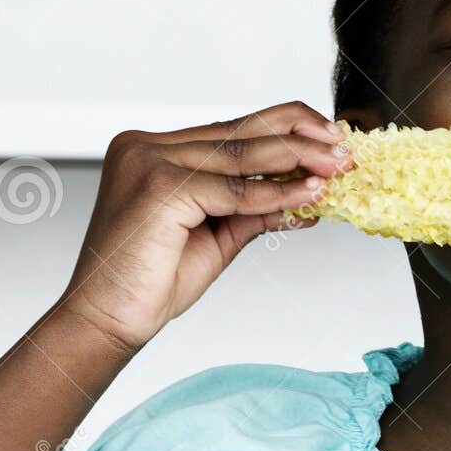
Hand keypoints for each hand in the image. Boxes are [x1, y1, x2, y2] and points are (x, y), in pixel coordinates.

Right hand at [59, 102, 349, 350]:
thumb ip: (254, 209)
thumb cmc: (151, 281)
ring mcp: (148, 161)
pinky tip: (308, 195)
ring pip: (239, 155)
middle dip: (299, 138)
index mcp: (155, 150)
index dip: (285, 131)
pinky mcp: (156, 187)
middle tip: (343, 149)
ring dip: (296, 161)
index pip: (232, 130)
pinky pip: (230, 190)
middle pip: (238, 130)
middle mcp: (147, 146)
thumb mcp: (217, 235)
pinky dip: (272, 195)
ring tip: (336, 168)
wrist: (107, 320)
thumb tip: (306, 194)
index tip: (329, 142)